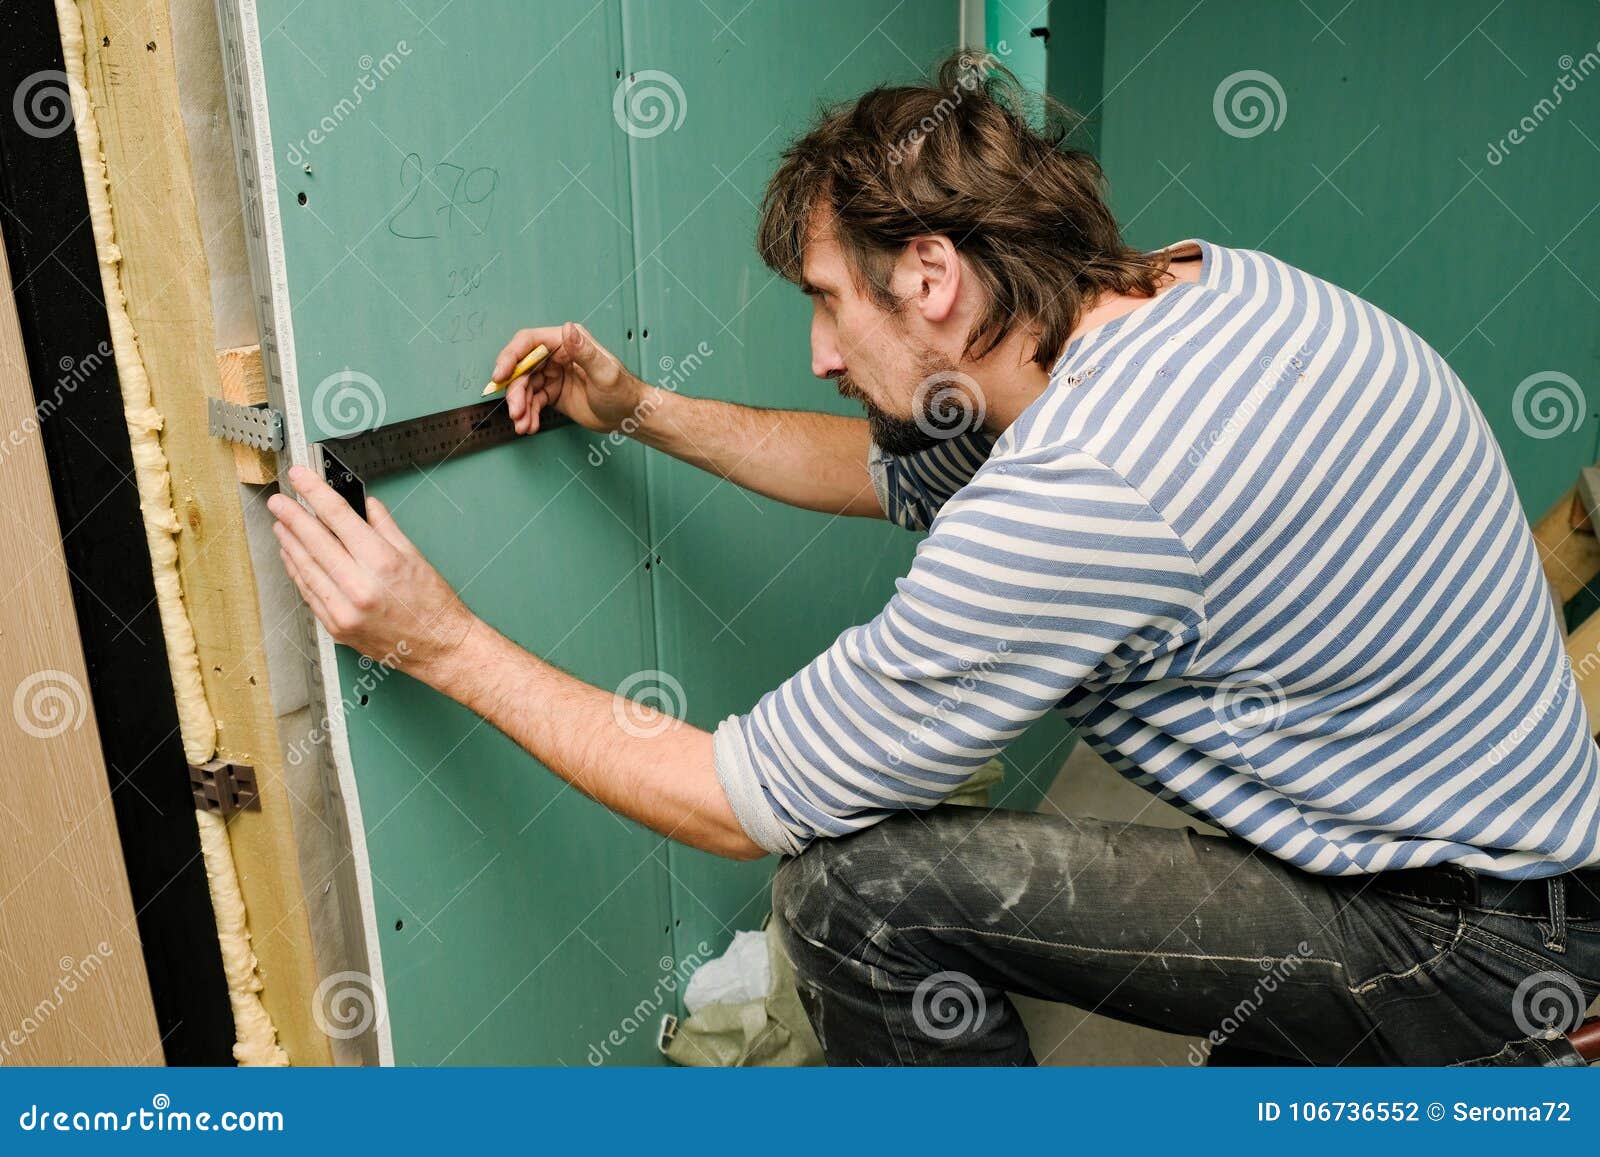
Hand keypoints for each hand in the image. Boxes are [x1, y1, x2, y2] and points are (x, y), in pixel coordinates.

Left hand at [267, 465, 477, 685]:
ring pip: (305, 568)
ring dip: (290, 543)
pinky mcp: (336, 627)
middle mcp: (358, 587)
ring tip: (281, 525)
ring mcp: (343, 610)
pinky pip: (309, 593)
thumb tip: (364, 506)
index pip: (338, 517)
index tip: (299, 478)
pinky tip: (292, 557)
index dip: (314, 492)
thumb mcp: (414, 556)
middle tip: (278, 501)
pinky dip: (297, 572)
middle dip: (292, 516)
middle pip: (314, 541)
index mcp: (381, 563)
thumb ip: (384, 527)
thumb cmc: (434, 605)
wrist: (440, 648)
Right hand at [493, 321, 646, 435]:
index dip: (511, 357)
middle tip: (515, 410)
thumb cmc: (623, 391)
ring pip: (524, 387)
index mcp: (567, 341)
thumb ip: (584, 352)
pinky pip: (532, 401)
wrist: (628, 416)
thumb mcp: (605, 372)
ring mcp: (552, 374)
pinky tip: (529, 425)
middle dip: (515, 390)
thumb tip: (567, 329)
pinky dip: (528, 414)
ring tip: (523, 424)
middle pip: (522, 368)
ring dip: (520, 406)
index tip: (500, 375)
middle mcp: (556, 354)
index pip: (529, 342)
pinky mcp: (552, 392)